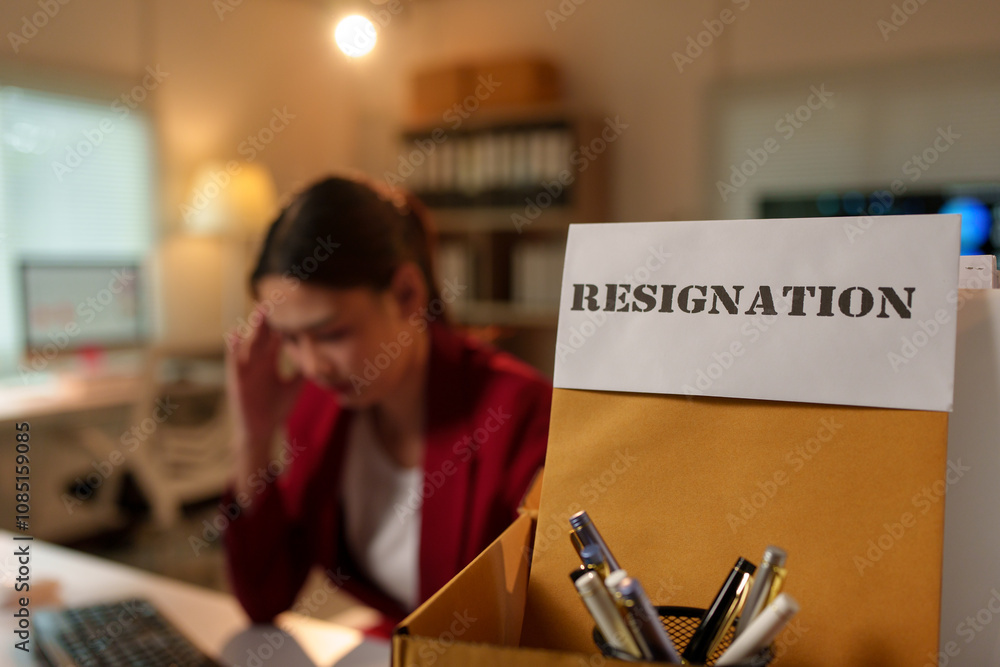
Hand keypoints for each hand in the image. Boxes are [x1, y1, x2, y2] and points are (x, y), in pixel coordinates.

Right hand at [225, 303, 303, 486]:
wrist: (261, 431)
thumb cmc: (275, 408)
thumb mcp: (294, 386)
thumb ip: (304, 371)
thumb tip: (324, 359)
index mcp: (269, 359)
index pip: (277, 335)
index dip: (284, 321)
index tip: (294, 303)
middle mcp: (257, 359)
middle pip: (264, 333)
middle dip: (271, 316)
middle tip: (280, 296)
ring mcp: (246, 367)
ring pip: (250, 342)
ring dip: (255, 327)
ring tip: (263, 310)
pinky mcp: (236, 379)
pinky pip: (233, 361)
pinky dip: (233, 348)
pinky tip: (235, 334)